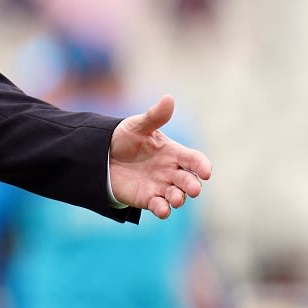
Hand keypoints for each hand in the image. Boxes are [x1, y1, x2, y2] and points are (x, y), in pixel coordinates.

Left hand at [108, 95, 210, 218]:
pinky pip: (159, 206)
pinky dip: (163, 209)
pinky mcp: (148, 198)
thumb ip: (154, 116)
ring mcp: (160, 186)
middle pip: (188, 180)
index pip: (195, 160)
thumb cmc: (125, 138)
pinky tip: (162, 208)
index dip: (202, 166)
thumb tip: (169, 98)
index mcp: (174, 153)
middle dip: (192, 185)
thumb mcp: (138, 125)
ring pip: (177, 196)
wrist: (101, 155)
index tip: (206, 172)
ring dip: (179, 198)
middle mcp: (171, 171)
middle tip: (193, 188)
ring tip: (175, 198)